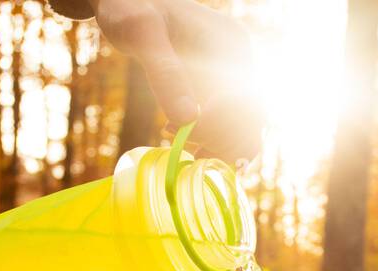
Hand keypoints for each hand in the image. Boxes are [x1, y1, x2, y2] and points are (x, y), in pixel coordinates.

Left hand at [94, 0, 261, 161]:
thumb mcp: (140, 32)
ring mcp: (231, 76)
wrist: (125, 3)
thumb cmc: (127, 6)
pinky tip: (183, 139)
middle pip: (253, 118)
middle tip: (186, 146)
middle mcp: (240, 60)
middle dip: (222, 141)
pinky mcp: (217, 88)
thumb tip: (189, 118)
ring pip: (246, 127)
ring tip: (187, 149)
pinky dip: (213, 142)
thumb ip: (165, 72)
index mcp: (231, 43)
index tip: (180, 130)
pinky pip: (228, 125)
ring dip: (222, 147)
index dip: (218, 124)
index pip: (244, 99)